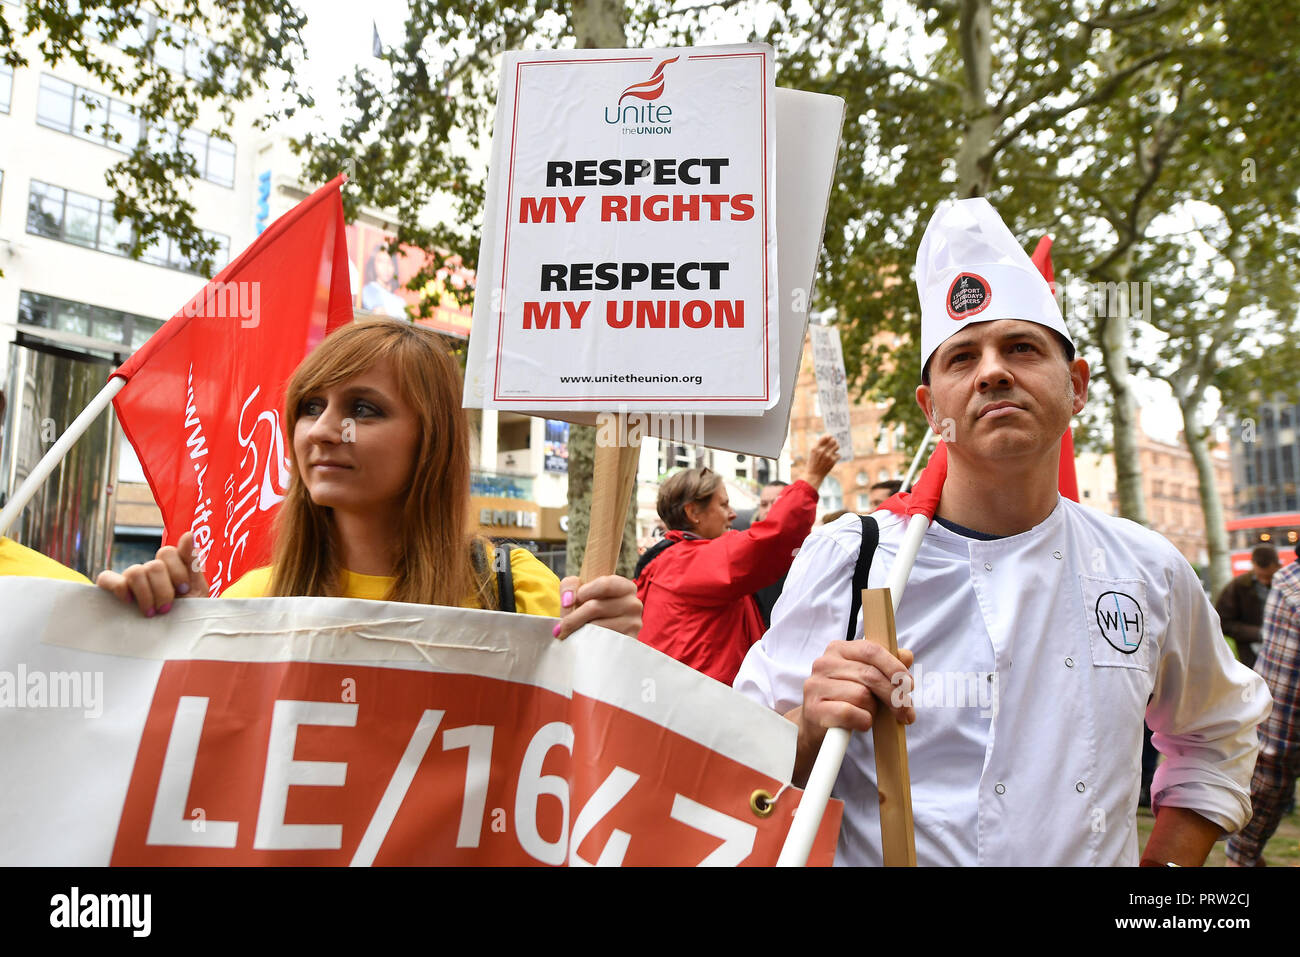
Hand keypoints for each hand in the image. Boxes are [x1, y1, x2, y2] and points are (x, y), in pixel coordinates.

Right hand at [95, 531, 208, 615]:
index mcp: (170, 567)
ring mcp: (132, 580)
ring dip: (145, 594)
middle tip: (167, 609)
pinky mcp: (115, 591)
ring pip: (134, 571)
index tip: (185, 591)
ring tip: (150, 613)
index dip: (177, 571)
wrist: (173, 639)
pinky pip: (106, 578)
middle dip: (163, 590)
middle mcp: (150, 571)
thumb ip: (192, 563)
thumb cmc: (186, 614)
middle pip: (153, 565)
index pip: (167, 552)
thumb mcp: (197, 591)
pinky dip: (117, 587)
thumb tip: (188, 533)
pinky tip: (128, 601)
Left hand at [552, 575, 642, 639]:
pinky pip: (602, 642)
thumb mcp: (579, 590)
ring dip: (579, 632)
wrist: (599, 636)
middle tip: (561, 628)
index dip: (582, 593)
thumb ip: (570, 586)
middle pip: (595, 607)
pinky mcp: (628, 642)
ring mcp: (633, 624)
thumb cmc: (588, 608)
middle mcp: (633, 604)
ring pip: (596, 627)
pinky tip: (583, 643)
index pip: (604, 585)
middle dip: (572, 618)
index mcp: (625, 587)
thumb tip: (568, 601)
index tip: (571, 602)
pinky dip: (587, 643)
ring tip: (573, 634)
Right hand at [790, 640, 914, 783]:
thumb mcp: (866, 679)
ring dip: (873, 710)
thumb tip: (907, 656)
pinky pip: (850, 713)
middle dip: (894, 696)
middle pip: (870, 675)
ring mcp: (816, 685)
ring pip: (861, 695)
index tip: (909, 685)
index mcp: (838, 649)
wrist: (817, 724)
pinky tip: (860, 723)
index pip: (872, 650)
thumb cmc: (845, 698)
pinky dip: (862, 721)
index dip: (895, 668)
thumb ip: (887, 666)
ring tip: (869, 714)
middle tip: (905, 712)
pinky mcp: (814, 708)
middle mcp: (824, 662)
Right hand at [801, 435, 839, 488]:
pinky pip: (838, 454)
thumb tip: (828, 437)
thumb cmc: (813, 462)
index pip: (825, 437)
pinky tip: (832, 458)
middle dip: (834, 441)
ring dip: (836, 447)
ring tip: (834, 449)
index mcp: (815, 448)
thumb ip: (819, 445)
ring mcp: (828, 456)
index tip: (829, 436)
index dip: (828, 435)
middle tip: (833, 442)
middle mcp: (822, 451)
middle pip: (833, 440)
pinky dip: (836, 456)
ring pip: (837, 446)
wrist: (814, 475)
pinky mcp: (833, 461)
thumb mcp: (812, 452)